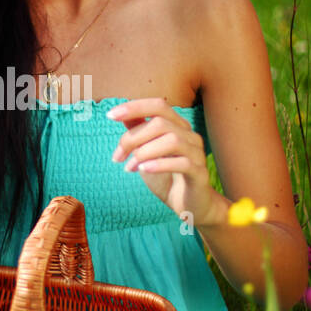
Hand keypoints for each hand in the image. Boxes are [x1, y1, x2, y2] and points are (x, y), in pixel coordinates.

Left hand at [107, 97, 224, 225]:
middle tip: (117, 157)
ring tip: (130, 167)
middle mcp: (189, 135)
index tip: (110, 116)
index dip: (135, 107)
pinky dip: (159, 165)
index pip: (158, 105)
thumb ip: (138, 133)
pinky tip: (144, 170)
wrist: (190, 205)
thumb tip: (121, 114)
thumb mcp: (146, 153)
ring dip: (144, 153)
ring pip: (173, 140)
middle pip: (160, 123)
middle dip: (133, 138)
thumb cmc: (166, 177)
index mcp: (177, 126)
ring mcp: (197, 153)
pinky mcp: (200, 173)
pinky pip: (183, 163)